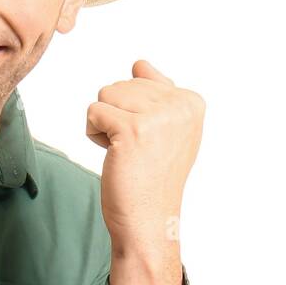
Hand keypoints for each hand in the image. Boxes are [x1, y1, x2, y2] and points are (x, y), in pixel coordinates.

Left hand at [86, 60, 204, 256]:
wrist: (148, 220)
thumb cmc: (151, 178)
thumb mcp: (166, 130)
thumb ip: (157, 94)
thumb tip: (139, 64)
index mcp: (192, 101)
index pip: (141, 76)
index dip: (133, 109)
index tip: (149, 140)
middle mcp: (180, 105)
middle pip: (121, 84)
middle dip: (116, 115)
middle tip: (134, 149)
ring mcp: (158, 116)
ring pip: (105, 94)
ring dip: (105, 124)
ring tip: (125, 152)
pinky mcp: (132, 128)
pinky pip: (93, 112)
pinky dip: (94, 134)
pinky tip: (113, 156)